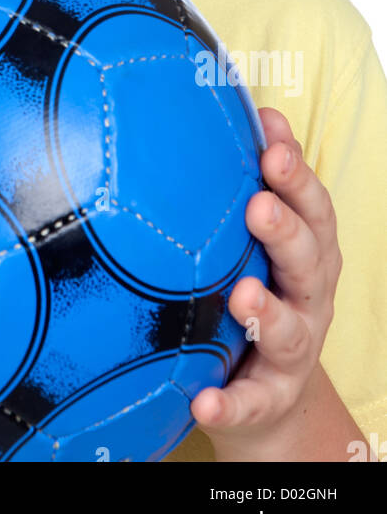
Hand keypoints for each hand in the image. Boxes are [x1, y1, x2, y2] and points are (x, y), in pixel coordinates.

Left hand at [190, 107, 341, 456]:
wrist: (270, 396)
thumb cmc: (261, 289)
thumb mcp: (262, 240)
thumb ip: (257, 182)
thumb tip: (246, 108)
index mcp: (307, 252)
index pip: (312, 206)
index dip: (296, 174)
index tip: (272, 141)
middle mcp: (308, 297)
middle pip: (308, 260)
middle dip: (286, 230)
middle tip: (258, 204)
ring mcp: (290, 351)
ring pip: (288, 331)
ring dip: (266, 312)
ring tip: (241, 294)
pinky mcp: (265, 401)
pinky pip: (247, 405)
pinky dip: (228, 405)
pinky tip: (202, 402)